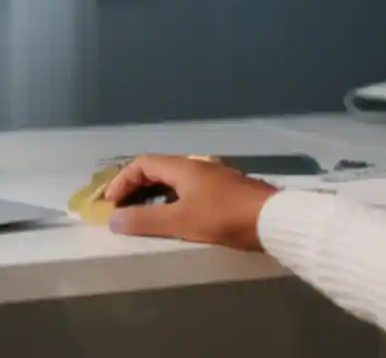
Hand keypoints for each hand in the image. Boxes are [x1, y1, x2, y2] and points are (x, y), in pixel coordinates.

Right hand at [103, 154, 279, 251]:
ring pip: (176, 179)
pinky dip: (174, 198)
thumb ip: (145, 220)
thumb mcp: (181, 221)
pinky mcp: (228, 190)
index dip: (122, 180)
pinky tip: (178, 216)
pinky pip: (191, 188)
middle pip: (158, 168)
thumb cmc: (224, 217)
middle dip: (136, 185)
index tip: (111, 202)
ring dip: (155, 193)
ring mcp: (215, 176)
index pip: (142, 163)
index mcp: (183, 167)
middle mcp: (197, 165)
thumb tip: (113, 219)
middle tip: (123, 207)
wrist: (275, 220)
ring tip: (146, 213)